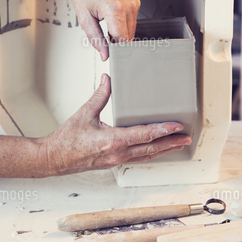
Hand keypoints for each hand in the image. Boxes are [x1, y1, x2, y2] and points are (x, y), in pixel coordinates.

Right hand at [37, 74, 190, 175]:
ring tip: (178, 144)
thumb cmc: (68, 140)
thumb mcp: (85, 113)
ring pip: (146, 156)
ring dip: (164, 149)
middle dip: (170, 142)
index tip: (176, 126)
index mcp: (112, 140)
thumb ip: (99, 95)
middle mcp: (118, 153)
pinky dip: (150, 153)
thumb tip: (108, 79)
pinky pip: (137, 158)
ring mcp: (117, 160)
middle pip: (151, 148)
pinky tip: (156, 149)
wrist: (55, 158)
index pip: (144, 135)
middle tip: (186, 137)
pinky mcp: (114, 162)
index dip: (162, 130)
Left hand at [69, 0, 139, 61]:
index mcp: (115, 8)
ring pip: (131, 31)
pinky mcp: (135, 2)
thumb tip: (104, 54)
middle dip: (116, 41)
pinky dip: (121, 25)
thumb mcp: (84, 16)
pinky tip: (110, 17)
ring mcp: (133, 3)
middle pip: (128, 37)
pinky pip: (131, 22)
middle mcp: (128, 5)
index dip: (116, 50)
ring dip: (119, 33)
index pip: (122, 40)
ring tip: (104, 22)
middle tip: (101, 35)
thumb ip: (95, 38)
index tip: (109, 54)